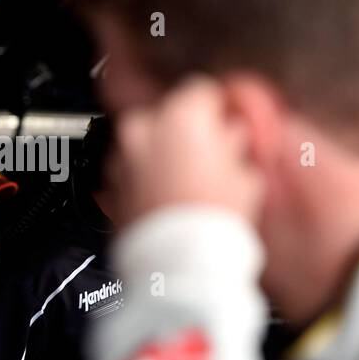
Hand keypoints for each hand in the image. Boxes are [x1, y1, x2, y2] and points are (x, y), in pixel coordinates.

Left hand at [109, 77, 262, 229]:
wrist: (179, 268)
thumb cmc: (213, 225)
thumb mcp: (248, 178)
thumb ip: (240, 146)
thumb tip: (237, 137)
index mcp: (181, 117)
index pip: (204, 90)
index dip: (221, 110)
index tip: (229, 126)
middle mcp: (144, 129)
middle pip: (171, 115)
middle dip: (191, 134)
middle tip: (213, 162)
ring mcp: (122, 158)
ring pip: (148, 143)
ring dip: (165, 156)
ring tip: (189, 187)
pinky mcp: (109, 187)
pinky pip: (132, 172)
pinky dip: (146, 179)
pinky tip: (169, 200)